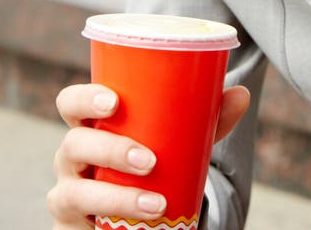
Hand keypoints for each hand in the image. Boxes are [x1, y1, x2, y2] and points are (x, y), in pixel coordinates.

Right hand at [47, 82, 249, 228]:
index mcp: (91, 125)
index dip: (84, 98)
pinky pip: (78, 228)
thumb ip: (205, 119)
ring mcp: (68, 193)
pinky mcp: (72, 227)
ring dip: (116, 197)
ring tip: (158, 204)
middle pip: (72, 144)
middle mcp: (72, 157)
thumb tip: (241, 94)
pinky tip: (142, 225)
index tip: (115, 101)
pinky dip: (113, 222)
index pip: (71, 103)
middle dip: (109, 149)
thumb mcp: (175, 142)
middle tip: (149, 160)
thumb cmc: (150, 165)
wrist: (134, 218)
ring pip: (72, 192)